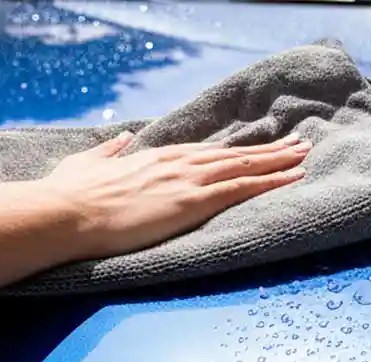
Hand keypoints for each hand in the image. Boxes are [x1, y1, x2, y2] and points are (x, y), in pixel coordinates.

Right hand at [37, 132, 310, 260]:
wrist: (66, 213)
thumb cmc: (71, 196)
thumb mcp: (89, 164)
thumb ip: (110, 151)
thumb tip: (121, 138)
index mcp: (156, 157)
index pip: (207, 152)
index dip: (236, 150)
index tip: (258, 146)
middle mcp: (177, 162)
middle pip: (234, 155)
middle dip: (268, 150)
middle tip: (297, 144)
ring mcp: (187, 179)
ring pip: (245, 167)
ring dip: (278, 161)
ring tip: (304, 155)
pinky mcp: (192, 201)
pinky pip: (242, 188)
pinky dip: (271, 182)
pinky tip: (293, 177)